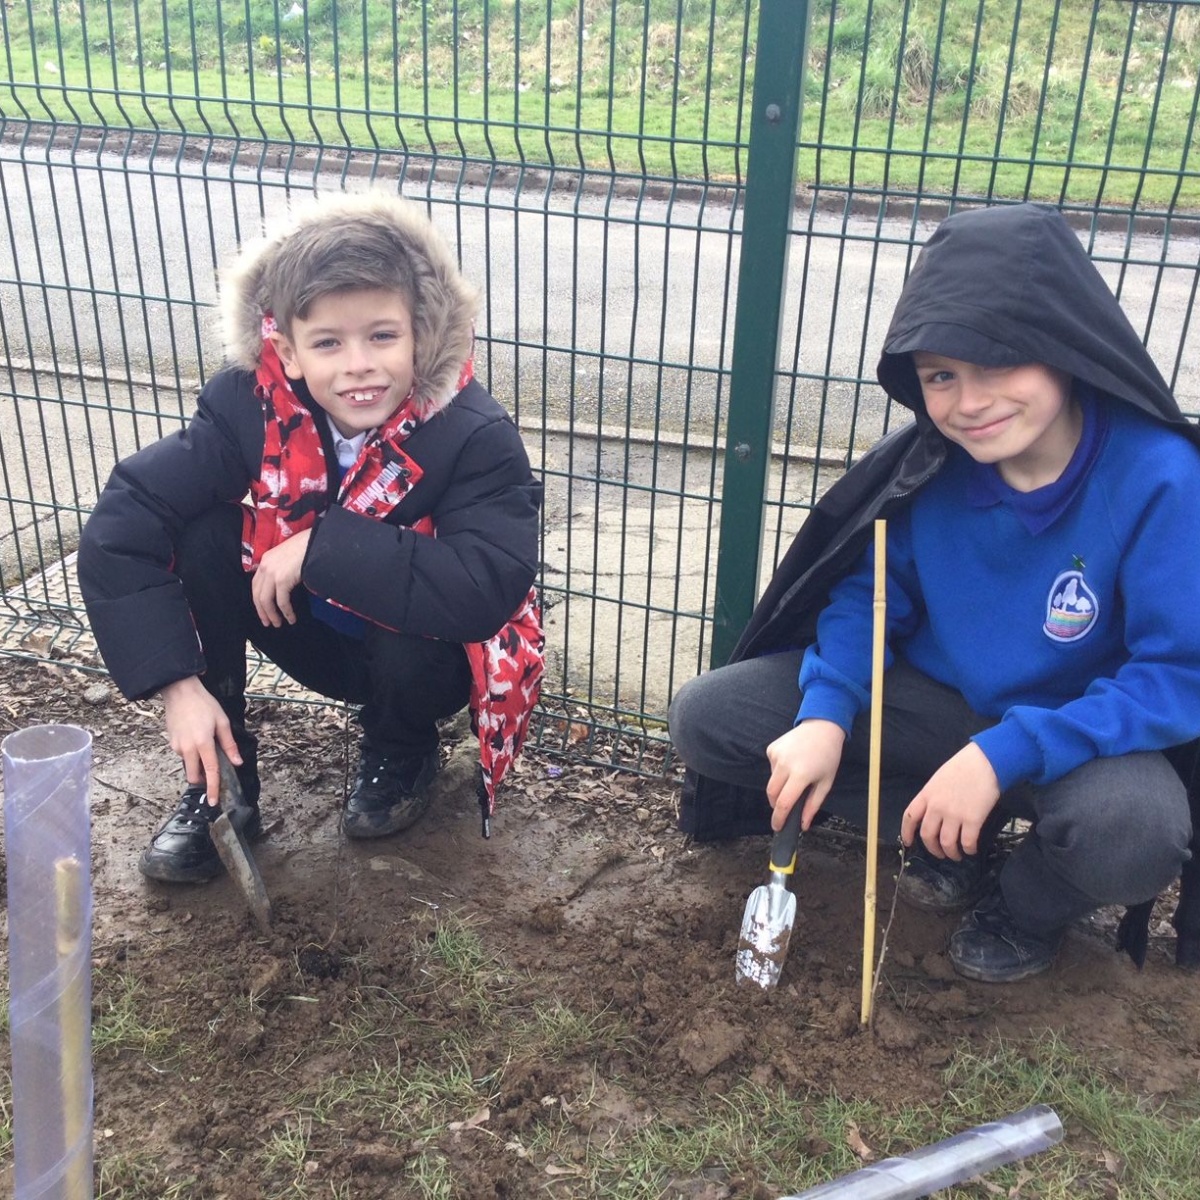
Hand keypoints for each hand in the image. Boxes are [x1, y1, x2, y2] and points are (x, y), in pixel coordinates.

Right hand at [160, 676, 241, 805]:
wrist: (180, 692)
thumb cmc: (204, 705)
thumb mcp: (222, 722)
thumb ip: (229, 745)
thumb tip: (237, 762)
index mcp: (203, 743)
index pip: (210, 772)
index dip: (212, 788)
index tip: (213, 801)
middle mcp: (187, 748)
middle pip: (193, 776)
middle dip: (203, 780)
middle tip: (212, 772)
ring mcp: (177, 746)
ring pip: (188, 765)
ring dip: (198, 764)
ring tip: (206, 745)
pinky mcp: (171, 743)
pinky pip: (183, 755)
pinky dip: (191, 754)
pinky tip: (196, 739)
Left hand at [252, 528, 311, 626]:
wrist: (315, 542)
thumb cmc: (306, 548)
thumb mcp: (287, 557)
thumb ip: (280, 568)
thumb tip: (282, 585)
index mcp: (265, 560)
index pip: (256, 585)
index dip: (258, 601)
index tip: (263, 611)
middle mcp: (265, 567)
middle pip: (257, 595)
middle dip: (262, 611)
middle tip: (268, 622)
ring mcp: (272, 573)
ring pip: (266, 600)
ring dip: (272, 615)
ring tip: (278, 624)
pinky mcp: (282, 580)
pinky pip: (281, 601)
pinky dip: (286, 612)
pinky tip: (291, 618)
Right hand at [765, 719, 845, 831]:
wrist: (822, 727)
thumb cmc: (828, 755)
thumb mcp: (825, 783)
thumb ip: (813, 805)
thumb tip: (803, 824)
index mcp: (801, 775)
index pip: (784, 803)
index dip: (779, 818)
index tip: (777, 827)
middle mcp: (785, 764)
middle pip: (772, 794)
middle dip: (777, 804)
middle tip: (786, 807)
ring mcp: (776, 755)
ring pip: (771, 781)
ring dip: (780, 786)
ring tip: (796, 777)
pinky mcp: (771, 749)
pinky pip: (771, 768)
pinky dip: (779, 772)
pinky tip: (791, 763)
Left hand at [901, 742, 999, 859]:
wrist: (986, 761)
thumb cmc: (964, 766)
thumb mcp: (939, 779)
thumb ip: (933, 796)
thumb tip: (933, 812)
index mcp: (926, 794)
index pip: (909, 817)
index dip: (907, 833)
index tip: (908, 843)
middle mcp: (936, 806)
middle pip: (927, 835)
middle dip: (932, 849)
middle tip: (940, 854)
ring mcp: (954, 814)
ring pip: (946, 843)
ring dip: (951, 853)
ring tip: (957, 855)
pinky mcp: (972, 820)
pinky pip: (967, 842)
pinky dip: (968, 850)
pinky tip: (971, 850)